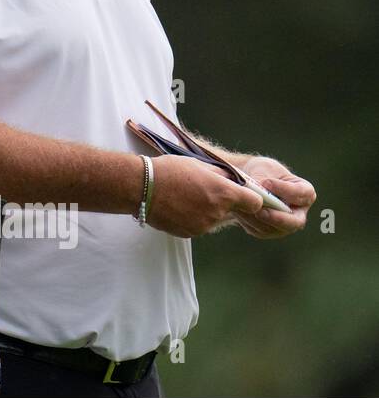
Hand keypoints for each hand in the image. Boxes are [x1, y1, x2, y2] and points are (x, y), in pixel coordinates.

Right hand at [145, 154, 264, 238]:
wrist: (141, 187)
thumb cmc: (169, 170)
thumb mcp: (199, 164)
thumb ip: (221, 175)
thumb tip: (233, 180)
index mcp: (224, 193)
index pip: (255, 203)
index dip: (252, 199)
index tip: (244, 195)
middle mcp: (217, 212)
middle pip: (231, 211)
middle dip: (223, 202)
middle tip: (202, 190)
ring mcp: (203, 225)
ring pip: (214, 218)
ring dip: (206, 210)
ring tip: (184, 197)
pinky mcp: (190, 233)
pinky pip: (198, 225)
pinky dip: (192, 218)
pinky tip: (177, 206)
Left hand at [230, 156, 315, 238]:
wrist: (248, 183)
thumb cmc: (262, 172)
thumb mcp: (264, 168)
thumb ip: (263, 179)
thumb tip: (259, 190)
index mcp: (305, 193)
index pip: (301, 193)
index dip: (285, 190)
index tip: (267, 183)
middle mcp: (298, 213)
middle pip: (294, 222)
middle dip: (277, 218)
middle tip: (260, 211)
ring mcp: (284, 225)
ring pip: (273, 228)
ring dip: (255, 219)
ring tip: (240, 206)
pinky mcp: (267, 231)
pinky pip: (258, 230)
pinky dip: (246, 221)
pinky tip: (237, 210)